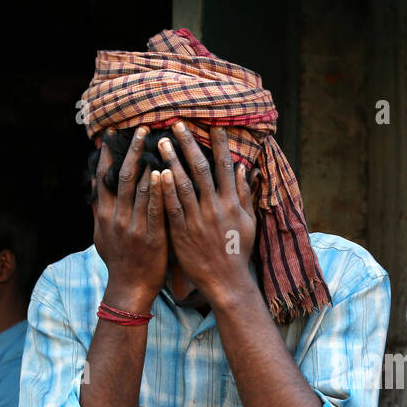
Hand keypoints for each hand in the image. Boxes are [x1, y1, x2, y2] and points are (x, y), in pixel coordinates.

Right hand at [92, 126, 167, 311]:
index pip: (104, 177)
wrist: (129, 288)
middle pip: (121, 176)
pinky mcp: (150, 236)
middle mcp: (116, 216)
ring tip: (155, 141)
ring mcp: (132, 226)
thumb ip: (99, 212)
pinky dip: (156, 190)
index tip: (113, 133)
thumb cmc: (119, 262)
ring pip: (137, 188)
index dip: (108, 154)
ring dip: (146, 162)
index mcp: (105, 214)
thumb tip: (95, 190)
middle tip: (141, 127)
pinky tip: (161, 173)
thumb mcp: (102, 236)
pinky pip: (153, 209)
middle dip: (130, 150)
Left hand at [158, 123, 258, 306]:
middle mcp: (215, 208)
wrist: (227, 281)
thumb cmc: (238, 252)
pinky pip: (173, 207)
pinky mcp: (182, 233)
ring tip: (162, 141)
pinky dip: (166, 189)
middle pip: (202, 169)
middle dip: (190, 144)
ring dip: (173, 160)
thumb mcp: (248, 222)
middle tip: (178, 124)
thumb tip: (243, 168)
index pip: (225, 167)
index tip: (212, 125)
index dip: (219, 144)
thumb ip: (244, 194)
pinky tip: (158, 172)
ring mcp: (198, 220)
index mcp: (232, 204)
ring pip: (184, 184)